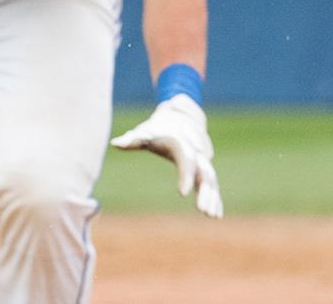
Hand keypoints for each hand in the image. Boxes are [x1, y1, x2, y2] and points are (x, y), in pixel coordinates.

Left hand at [111, 95, 222, 217]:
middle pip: (203, 172)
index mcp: (182, 143)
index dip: (185, 176)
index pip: (186, 160)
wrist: (178, 116)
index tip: (183, 194)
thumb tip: (115, 143)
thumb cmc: (157, 129)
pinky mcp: (204, 168)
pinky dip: (215, 198)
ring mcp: (202, 160)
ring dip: (212, 197)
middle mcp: (196, 152)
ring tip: (212, 216)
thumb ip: (133, 139)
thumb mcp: (145, 132)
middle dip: (205, 191)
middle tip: (203, 210)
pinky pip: (211, 183)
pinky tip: (216, 215)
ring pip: (210, 179)